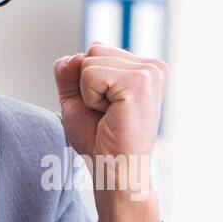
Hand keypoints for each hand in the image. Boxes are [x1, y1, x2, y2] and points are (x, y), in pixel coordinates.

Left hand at [53, 42, 166, 221]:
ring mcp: (149, 73)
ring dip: (88, 93)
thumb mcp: (78, 99)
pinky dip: (90, 98)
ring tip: (110, 115)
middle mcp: (152, 67)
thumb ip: (70, 72)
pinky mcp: (140, 82)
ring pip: (90, 60)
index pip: (96, 50)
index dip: (87, 82)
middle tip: (107, 114)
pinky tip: (110, 115)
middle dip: (87, 84)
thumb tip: (74, 57)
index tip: (106, 109)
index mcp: (145, 68)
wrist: (115, 171)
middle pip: (93, 50)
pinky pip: (90, 73)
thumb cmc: (100, 141)